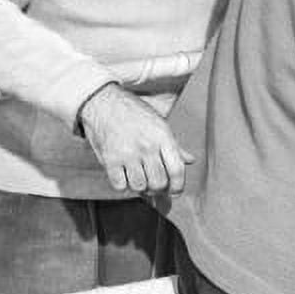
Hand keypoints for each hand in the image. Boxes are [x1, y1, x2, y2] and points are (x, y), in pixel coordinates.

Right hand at [79, 84, 193, 194]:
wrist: (103, 102)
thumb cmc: (134, 113)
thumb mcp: (159, 124)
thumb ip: (175, 146)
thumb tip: (191, 160)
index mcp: (163, 137)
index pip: (177, 171)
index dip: (178, 187)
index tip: (174, 191)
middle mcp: (147, 146)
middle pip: (159, 183)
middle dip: (157, 188)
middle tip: (152, 184)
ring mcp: (128, 153)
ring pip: (140, 186)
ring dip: (139, 187)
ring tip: (137, 176)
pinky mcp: (110, 159)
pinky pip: (120, 185)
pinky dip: (122, 184)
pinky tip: (123, 174)